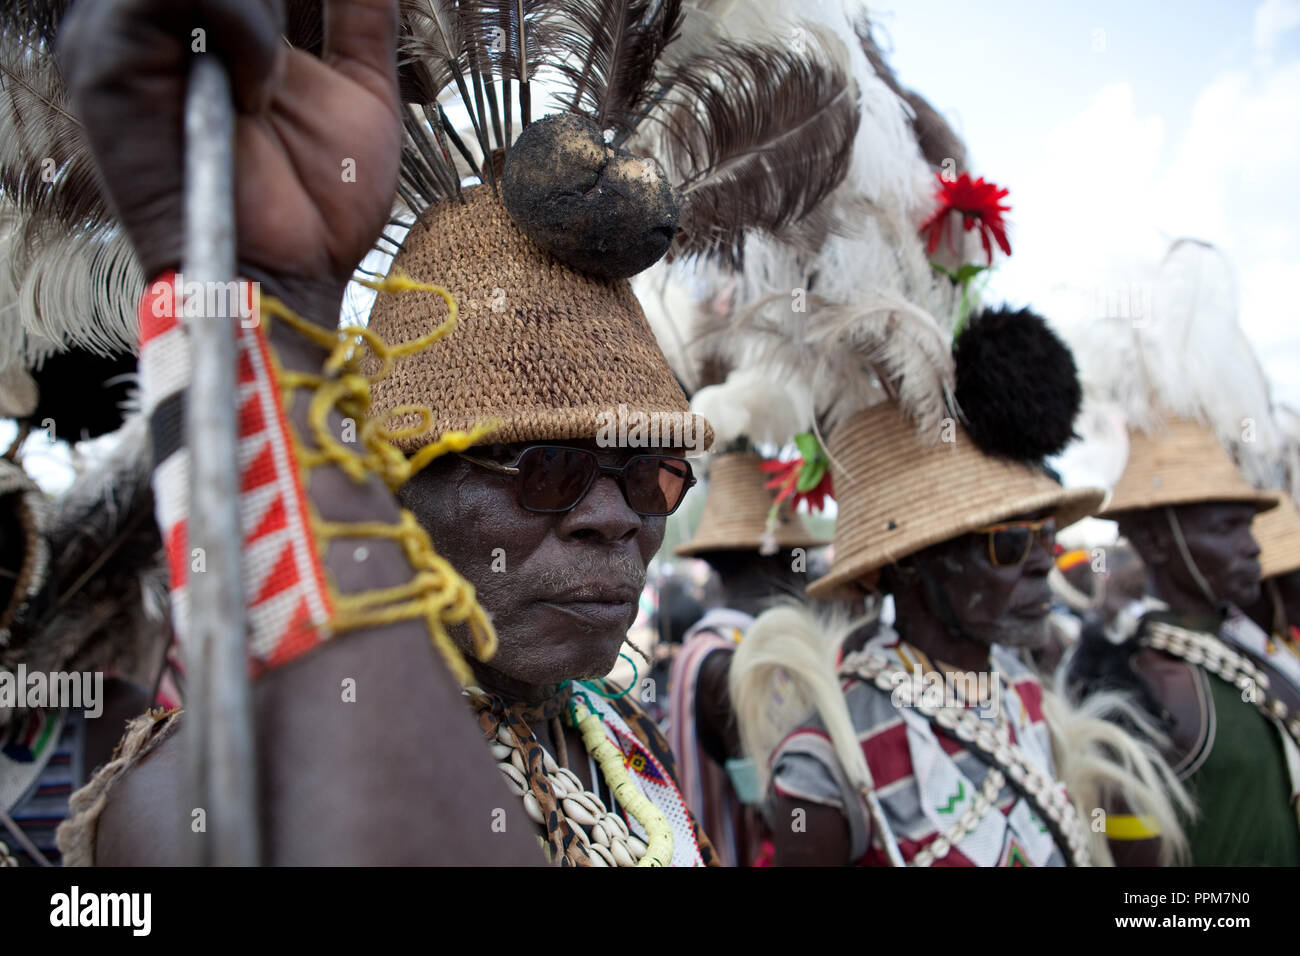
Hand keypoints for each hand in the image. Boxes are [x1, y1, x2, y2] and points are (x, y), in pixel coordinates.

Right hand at [59, 0, 400, 321]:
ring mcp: (126, 35)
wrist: (289, 276)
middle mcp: (166, 22)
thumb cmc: (320, 208)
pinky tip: (259, 85)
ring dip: (256, 9)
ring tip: (275, 80)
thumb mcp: (362, 90)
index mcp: (216, 22)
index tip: (329, 11)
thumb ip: (361, 17)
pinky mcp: (107, 59)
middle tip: (289, 70)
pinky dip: (237, 25)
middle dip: (269, 2)